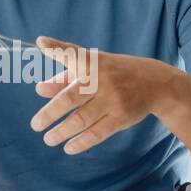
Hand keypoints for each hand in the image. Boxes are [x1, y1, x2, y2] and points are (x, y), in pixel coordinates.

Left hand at [29, 35, 176, 154]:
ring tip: (48, 139)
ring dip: (61, 132)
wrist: (155, 83)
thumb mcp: (92, 69)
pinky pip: (97, 133)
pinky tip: (68, 147)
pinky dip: (81, 142)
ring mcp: (113, 100)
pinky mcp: (122, 118)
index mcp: (93, 63)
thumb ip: (64, 77)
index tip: (42, 43)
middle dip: (49, 113)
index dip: (57, 48)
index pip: (73, 54)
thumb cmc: (114, 73)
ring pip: (81, 120)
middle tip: (35, 125)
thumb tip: (39, 89)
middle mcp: (102, 80)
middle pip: (70, 98)